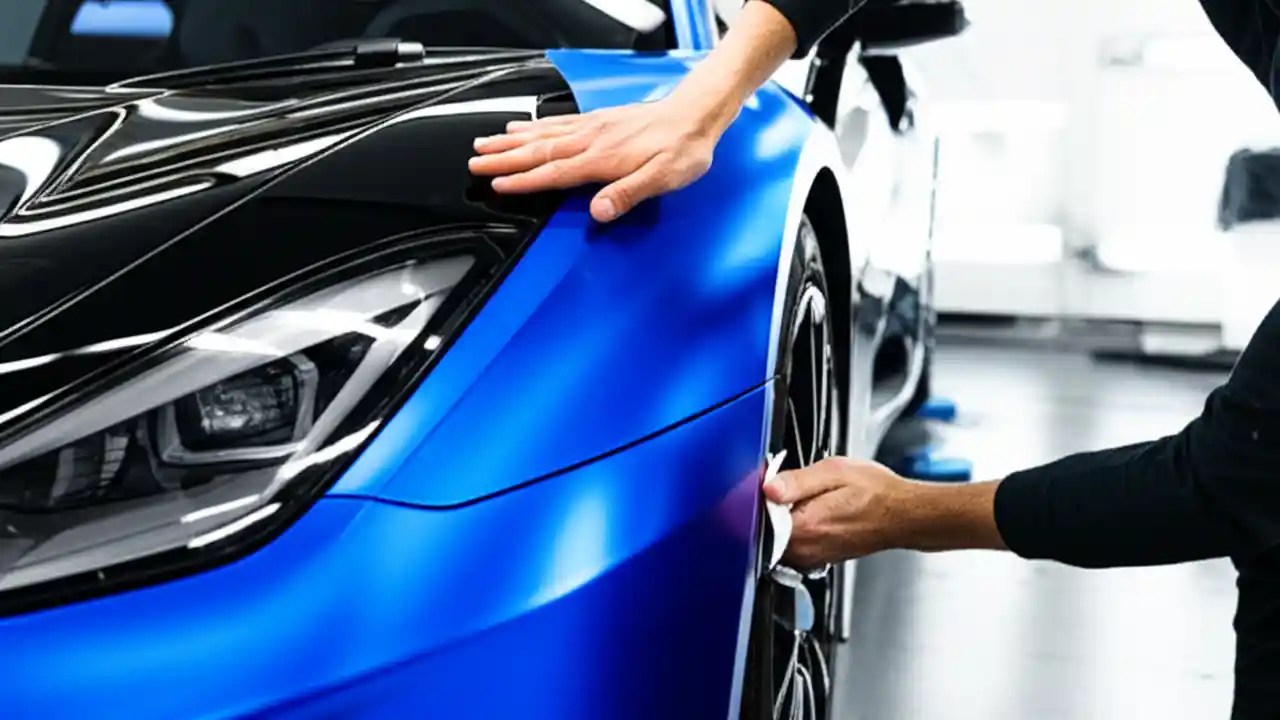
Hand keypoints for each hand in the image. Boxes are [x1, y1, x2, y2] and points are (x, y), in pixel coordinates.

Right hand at [468, 97, 728, 222]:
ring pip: (542, 134)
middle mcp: (592, 139)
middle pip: (538, 150)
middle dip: (504, 158)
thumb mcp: (663, 179)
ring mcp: (593, 127)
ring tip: (485, 143)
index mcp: (602, 158)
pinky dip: (534, 126)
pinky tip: (522, 128)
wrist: (695, 116)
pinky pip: (557, 123)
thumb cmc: (683, 150)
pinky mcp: (598, 120)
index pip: (554, 172)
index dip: (524, 180)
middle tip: (475, 162)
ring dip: (512, 141)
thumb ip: (628, 194)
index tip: (497, 185)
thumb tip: (600, 211)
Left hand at [763, 458, 909, 568]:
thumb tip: (769, 487)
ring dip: (784, 518)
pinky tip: (816, 512)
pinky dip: (797, 528)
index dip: (761, 497)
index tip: (773, 484)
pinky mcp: (818, 559)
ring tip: (810, 500)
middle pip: (766, 529)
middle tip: (794, 489)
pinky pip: (793, 544)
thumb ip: (797, 480)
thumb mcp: (835, 471)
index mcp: (806, 526)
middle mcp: (805, 548)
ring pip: (778, 538)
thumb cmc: (876, 493)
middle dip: (772, 508)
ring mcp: (811, 557)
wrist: (903, 515)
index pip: (760, 517)